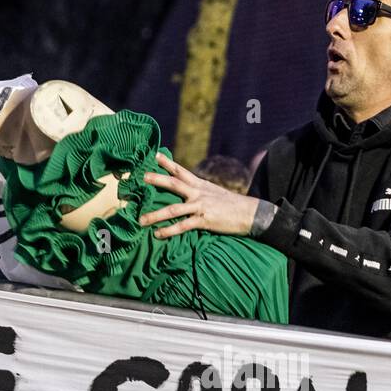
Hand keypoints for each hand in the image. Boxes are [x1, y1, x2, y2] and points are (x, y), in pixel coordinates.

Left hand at [141, 153, 257, 236]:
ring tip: (141, 220)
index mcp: (200, 185)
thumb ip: (200, 191)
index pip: (181, 171)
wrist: (250, 213)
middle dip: (157, 179)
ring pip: (173, 210)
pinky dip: (169, 231)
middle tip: (142, 177)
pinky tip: (158, 234)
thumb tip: (188, 192)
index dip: (168, 163)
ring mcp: (200, 206)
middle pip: (174, 183)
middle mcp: (198, 193)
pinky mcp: (204, 220)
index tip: (155, 155)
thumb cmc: (232, 205)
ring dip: (155, 215)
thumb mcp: (214, 193)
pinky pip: (183, 226)